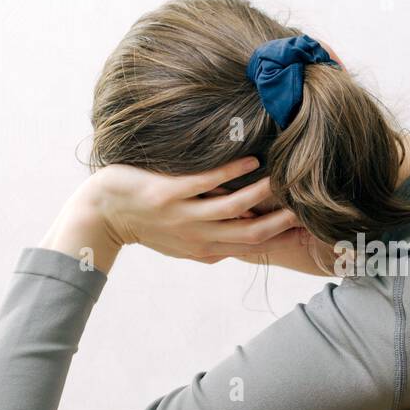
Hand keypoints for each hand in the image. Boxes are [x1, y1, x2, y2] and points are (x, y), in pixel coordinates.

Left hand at [41, 157, 305, 272]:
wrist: (103, 214)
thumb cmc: (145, 226)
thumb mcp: (179, 246)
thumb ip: (209, 248)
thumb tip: (235, 250)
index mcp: (203, 249)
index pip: (250, 245)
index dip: (279, 236)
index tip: (304, 224)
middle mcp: (196, 235)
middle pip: (249, 231)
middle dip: (279, 218)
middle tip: (305, 202)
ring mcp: (182, 215)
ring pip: (231, 206)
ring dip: (259, 192)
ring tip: (280, 177)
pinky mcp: (166, 193)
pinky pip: (204, 181)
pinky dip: (230, 170)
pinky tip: (249, 159)